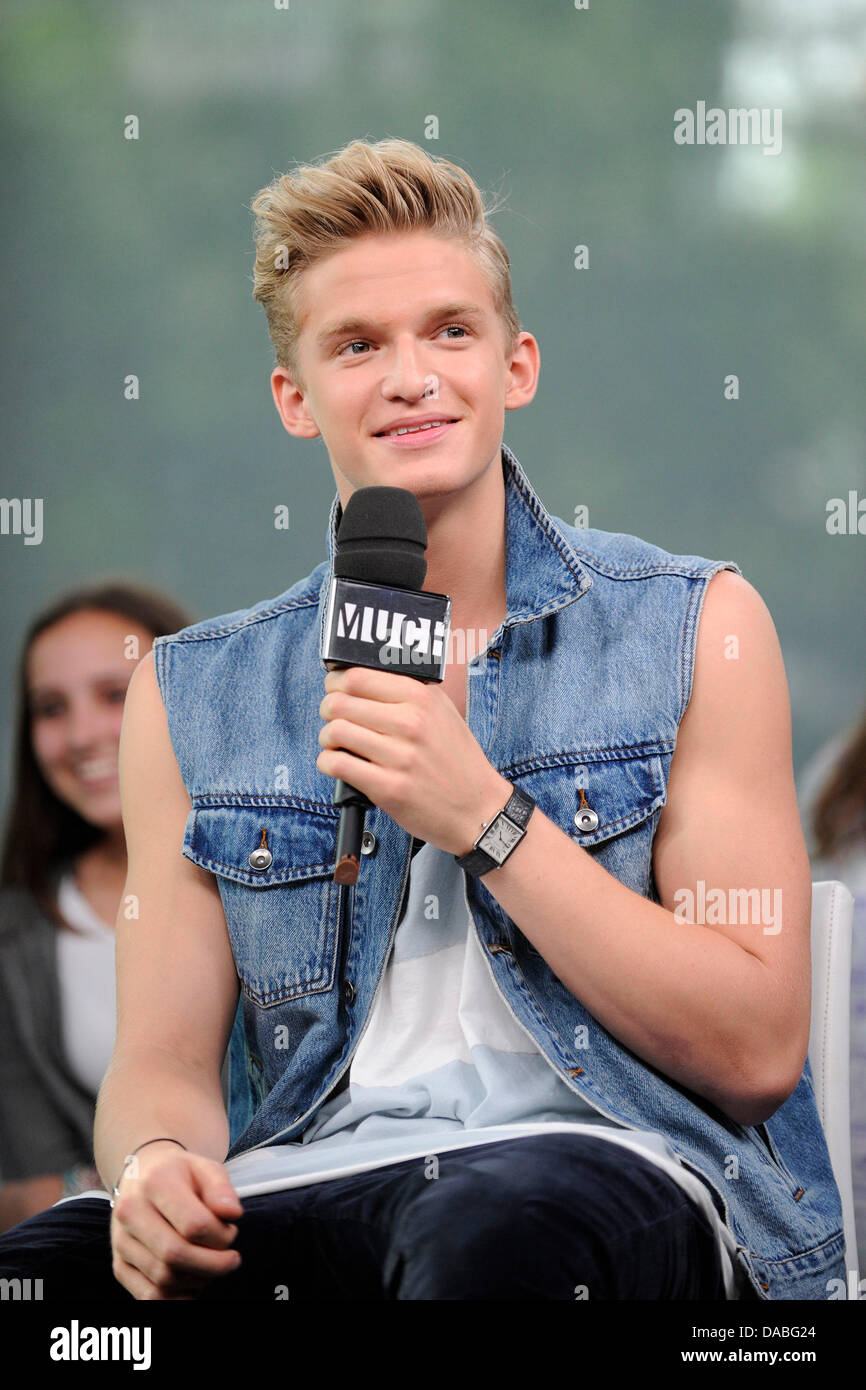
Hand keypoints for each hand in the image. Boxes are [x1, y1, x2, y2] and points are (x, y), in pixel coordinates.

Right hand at [110, 1142, 243, 1299]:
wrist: (143, 1176)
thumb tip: (232, 1215)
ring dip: (197, 1280)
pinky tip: (193, 1282)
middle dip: (213, 1265)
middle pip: (175, 1255)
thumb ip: (221, 1189)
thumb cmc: (181, 1175)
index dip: (222, 1237)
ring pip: (163, 1279)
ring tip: (211, 1265)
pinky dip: (177, 1297)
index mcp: (155, 1182)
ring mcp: (121, 1241)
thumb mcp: (205, 1168)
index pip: (194, 1224)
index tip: (232, 1232)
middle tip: (231, 1260)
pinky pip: (149, 1296)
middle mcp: (130, 1212)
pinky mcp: (119, 1265)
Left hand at [317, 666, 510, 855]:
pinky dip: (327, 762)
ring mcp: (399, 757)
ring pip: (335, 732)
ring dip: (327, 738)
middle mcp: (410, 723)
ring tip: (336, 744)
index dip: (336, 682)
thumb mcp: (444, 712)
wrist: (478, 809)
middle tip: (334, 718)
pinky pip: (337, 765)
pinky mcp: (388, 788)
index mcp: (421, 698)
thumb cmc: (458, 761)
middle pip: (340, 703)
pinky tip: (338, 764)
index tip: (335, 689)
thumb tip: (364, 678)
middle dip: (327, 710)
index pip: (357, 676)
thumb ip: (408, 693)